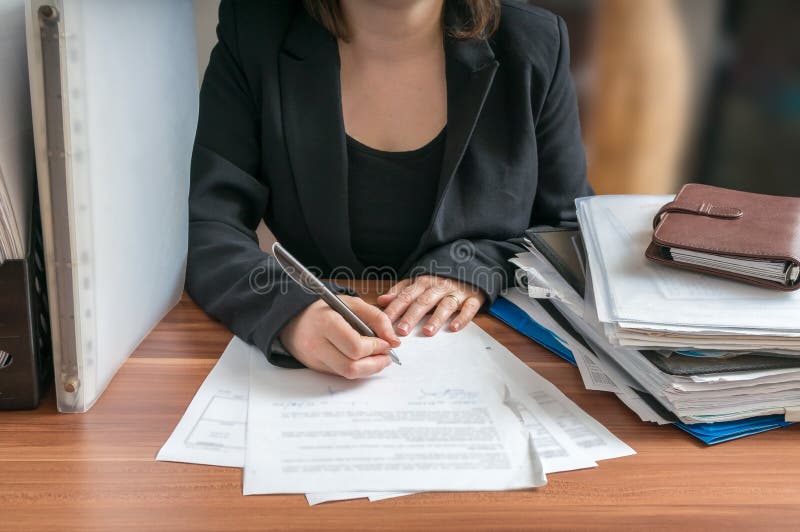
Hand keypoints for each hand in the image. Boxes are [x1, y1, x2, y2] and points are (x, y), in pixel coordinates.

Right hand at [279, 296, 400, 378]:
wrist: (294, 318)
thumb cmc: (326, 309)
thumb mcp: (351, 303)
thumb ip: (377, 318)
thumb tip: (393, 340)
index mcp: (326, 323)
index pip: (356, 346)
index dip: (376, 347)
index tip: (387, 343)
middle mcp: (317, 344)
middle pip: (352, 366)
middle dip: (375, 363)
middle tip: (387, 355)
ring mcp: (314, 359)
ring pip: (347, 374)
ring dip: (369, 369)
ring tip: (379, 359)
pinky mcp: (316, 368)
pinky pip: (341, 374)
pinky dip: (358, 369)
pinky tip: (364, 360)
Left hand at [376, 276, 485, 336]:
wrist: (471, 268)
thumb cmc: (442, 279)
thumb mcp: (419, 282)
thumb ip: (401, 291)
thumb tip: (382, 300)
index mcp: (424, 282)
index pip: (406, 296)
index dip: (395, 308)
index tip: (385, 321)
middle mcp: (439, 287)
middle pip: (423, 301)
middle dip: (412, 316)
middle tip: (402, 330)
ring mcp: (456, 292)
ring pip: (445, 305)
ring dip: (436, 318)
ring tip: (427, 331)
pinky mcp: (473, 298)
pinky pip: (468, 308)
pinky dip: (462, 318)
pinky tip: (454, 327)